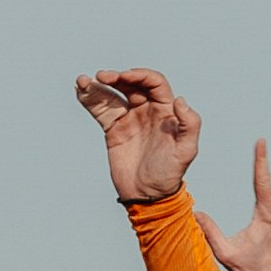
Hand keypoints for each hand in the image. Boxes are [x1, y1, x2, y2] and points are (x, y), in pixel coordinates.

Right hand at [79, 68, 202, 208]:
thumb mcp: (186, 151)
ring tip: (83, 81)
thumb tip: (180, 100)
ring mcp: (129, 119)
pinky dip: (90, 100)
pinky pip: (101, 111)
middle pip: (130, 84)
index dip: (139, 75)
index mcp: (166, 110)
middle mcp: (147, 110)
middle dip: (116, 77)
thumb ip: (190, 124)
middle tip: (101, 77)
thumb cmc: (170, 173)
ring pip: (112, 95)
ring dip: (97, 86)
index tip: (123, 77)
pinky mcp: (113, 130)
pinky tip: (80, 91)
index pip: (153, 83)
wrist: (148, 196)